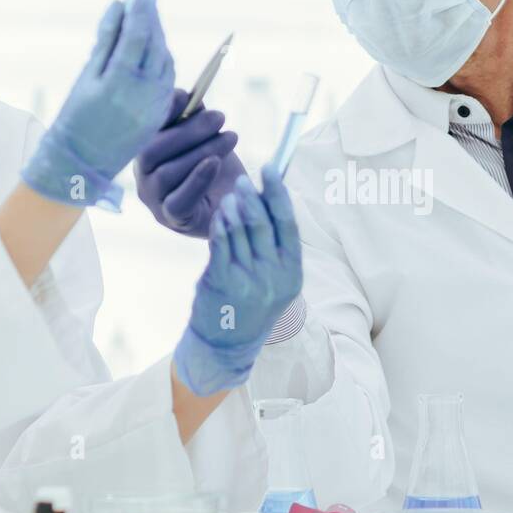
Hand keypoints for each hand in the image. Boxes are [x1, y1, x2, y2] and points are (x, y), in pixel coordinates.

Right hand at [21, 0, 173, 209]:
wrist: (82, 162)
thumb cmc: (75, 116)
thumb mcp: (86, 76)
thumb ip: (106, 40)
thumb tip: (119, 6)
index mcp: (119, 82)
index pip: (138, 34)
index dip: (144, 8)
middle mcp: (143, 94)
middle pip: (156, 45)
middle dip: (152, 19)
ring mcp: (156, 106)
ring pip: (166, 61)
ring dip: (158, 38)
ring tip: (147, 21)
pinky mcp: (161, 115)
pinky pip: (168, 80)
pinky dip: (162, 60)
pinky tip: (152, 51)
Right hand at [134, 88, 244, 236]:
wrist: (237, 206)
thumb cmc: (217, 169)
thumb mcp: (206, 137)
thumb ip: (192, 117)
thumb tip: (185, 95)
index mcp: (146, 150)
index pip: (144, 129)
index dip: (162, 111)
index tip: (186, 97)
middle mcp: (143, 175)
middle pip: (151, 150)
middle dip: (187, 130)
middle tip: (219, 117)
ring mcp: (154, 199)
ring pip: (165, 174)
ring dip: (200, 151)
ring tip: (229, 138)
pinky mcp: (172, 219)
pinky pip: (178, 201)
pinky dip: (197, 180)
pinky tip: (215, 164)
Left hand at [173, 166, 302, 395]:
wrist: (228, 343)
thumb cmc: (252, 302)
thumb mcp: (274, 278)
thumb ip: (274, 244)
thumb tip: (267, 197)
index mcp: (292, 272)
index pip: (288, 224)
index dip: (279, 194)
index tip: (271, 170)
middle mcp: (273, 276)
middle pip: (264, 223)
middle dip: (252, 196)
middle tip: (243, 180)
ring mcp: (248, 279)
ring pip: (240, 229)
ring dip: (233, 206)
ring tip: (230, 195)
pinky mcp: (223, 281)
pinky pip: (220, 242)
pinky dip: (220, 223)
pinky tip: (219, 214)